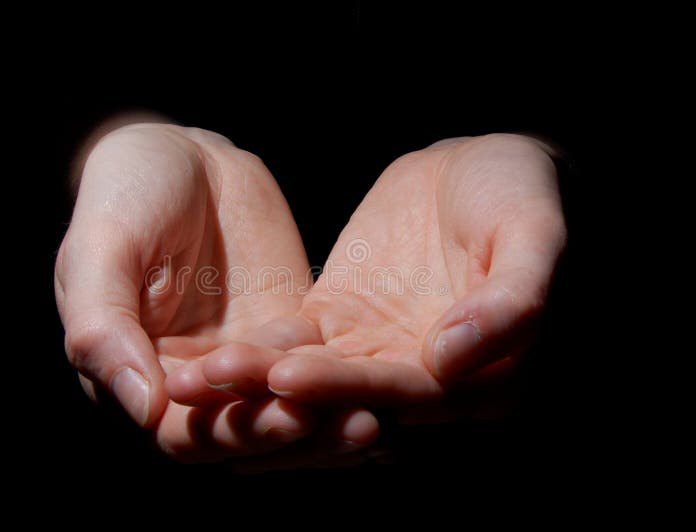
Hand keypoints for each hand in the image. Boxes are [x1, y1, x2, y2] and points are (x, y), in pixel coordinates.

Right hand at [54, 123, 377, 461]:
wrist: (180, 155)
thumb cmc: (122, 196)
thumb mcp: (99, 253)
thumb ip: (103, 330)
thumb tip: (144, 410)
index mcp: (138, 376)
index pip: (185, 434)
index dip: (234, 433)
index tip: (289, 418)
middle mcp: (193, 382)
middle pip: (247, 432)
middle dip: (300, 434)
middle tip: (358, 425)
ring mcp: (243, 357)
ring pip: (287, 406)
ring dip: (331, 417)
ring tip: (381, 413)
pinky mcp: (285, 330)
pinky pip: (317, 361)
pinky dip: (347, 377)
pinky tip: (391, 382)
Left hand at [169, 134, 565, 420]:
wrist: (488, 167)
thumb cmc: (526, 196)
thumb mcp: (534, 236)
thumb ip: (510, 302)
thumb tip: (450, 360)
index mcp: (482, 379)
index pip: (407, 395)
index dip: (347, 389)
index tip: (287, 379)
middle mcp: (424, 381)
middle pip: (346, 401)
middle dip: (279, 400)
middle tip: (216, 391)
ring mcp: (377, 352)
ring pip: (312, 378)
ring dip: (252, 383)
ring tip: (190, 380)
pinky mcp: (343, 322)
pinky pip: (296, 341)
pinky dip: (255, 351)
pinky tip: (205, 358)